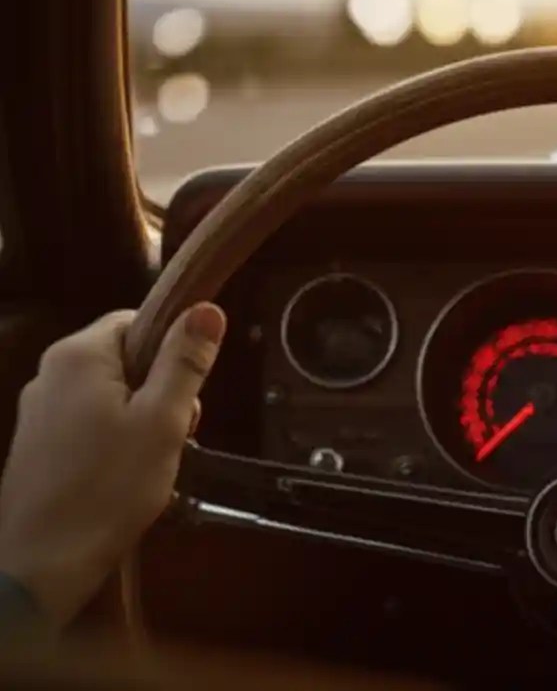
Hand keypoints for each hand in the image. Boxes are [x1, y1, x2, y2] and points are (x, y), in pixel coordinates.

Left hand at [0, 303, 225, 625]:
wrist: (40, 564)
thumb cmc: (109, 488)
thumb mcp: (163, 422)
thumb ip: (185, 363)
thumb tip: (207, 307)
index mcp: (79, 356)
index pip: (137, 320)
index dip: (173, 348)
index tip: (190, 390)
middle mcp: (50, 372)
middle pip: (123, 358)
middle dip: (159, 389)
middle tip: (177, 433)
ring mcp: (37, 410)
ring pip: (108, 393)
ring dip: (139, 419)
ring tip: (151, 463)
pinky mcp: (35, 444)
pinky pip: (87, 422)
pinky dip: (113, 440)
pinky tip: (123, 477)